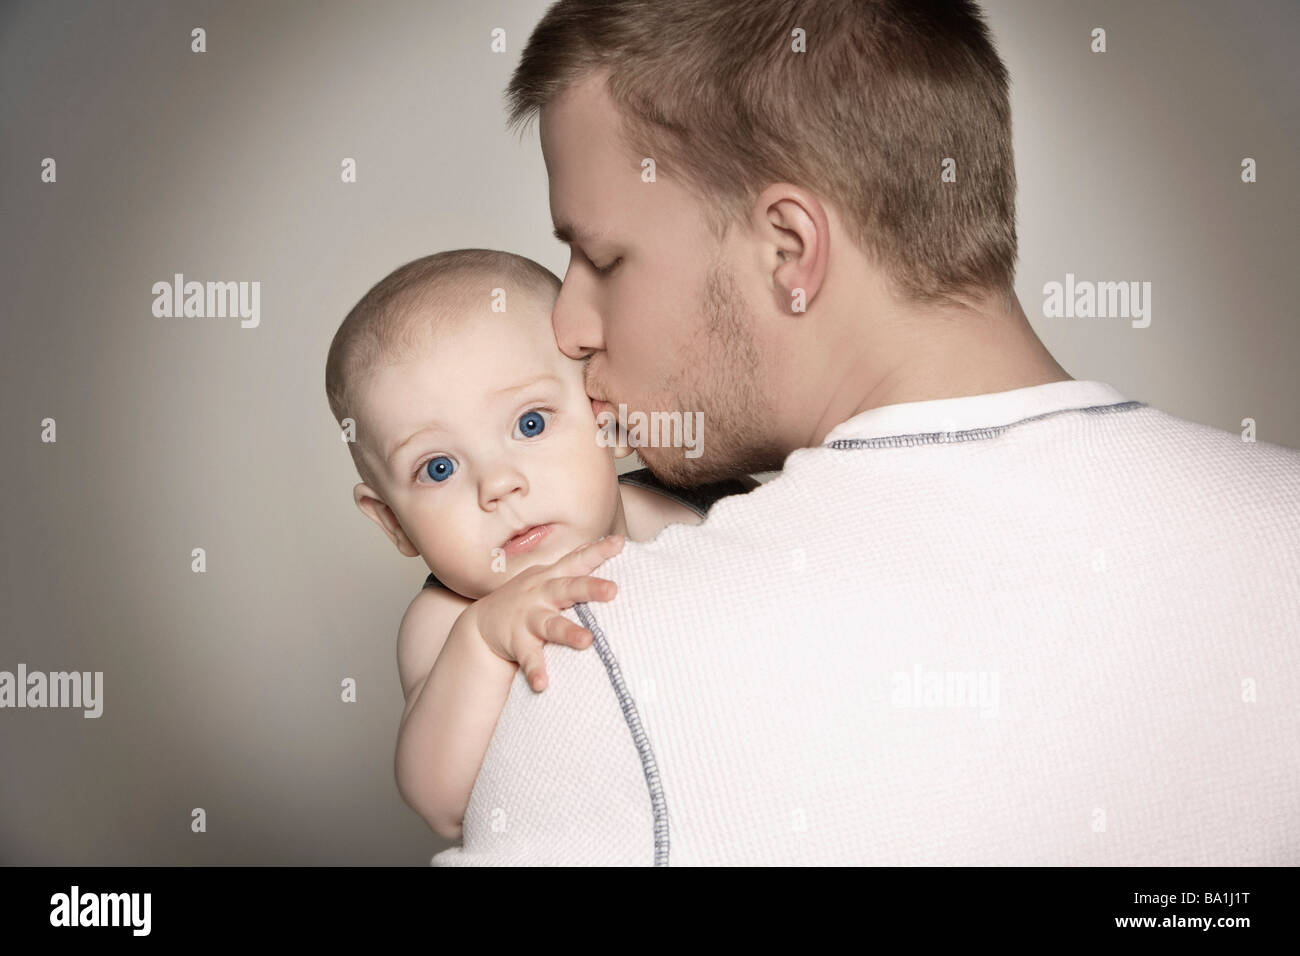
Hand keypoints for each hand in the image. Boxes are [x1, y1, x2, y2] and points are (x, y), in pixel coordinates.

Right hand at [469, 534, 624, 691]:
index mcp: (552, 577)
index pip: (577, 560)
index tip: (620, 543)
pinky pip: (528, 658)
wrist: (483, 622)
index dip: (598, 550)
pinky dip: (535, 670)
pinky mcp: (517, 642)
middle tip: (613, 590)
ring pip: (550, 624)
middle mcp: (541, 594)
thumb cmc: (529, 597)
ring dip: (568, 632)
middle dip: (589, 588)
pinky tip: (543, 684)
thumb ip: (577, 562)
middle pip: (567, 588)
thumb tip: (616, 541)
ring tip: (587, 641)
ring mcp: (528, 618)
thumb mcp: (548, 575)